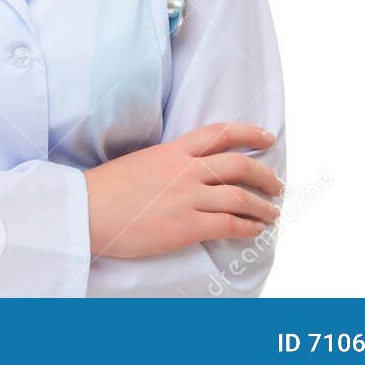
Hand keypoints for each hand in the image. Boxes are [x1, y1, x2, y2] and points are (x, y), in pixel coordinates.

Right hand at [83, 122, 283, 258]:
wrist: (87, 210)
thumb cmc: (106, 189)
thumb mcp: (141, 162)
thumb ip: (169, 163)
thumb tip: (190, 171)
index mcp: (172, 151)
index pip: (220, 133)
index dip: (249, 133)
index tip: (267, 137)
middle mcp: (185, 171)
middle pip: (239, 166)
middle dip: (265, 176)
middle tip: (277, 185)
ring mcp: (187, 198)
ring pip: (240, 198)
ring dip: (263, 207)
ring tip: (272, 213)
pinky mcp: (186, 226)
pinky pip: (229, 225)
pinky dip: (248, 227)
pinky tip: (255, 230)